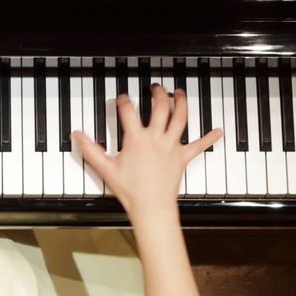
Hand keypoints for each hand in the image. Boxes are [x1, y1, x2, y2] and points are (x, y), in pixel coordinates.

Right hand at [72, 84, 221, 217]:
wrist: (152, 207)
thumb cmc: (131, 190)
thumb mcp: (105, 169)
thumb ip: (90, 150)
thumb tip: (77, 135)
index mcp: (137, 139)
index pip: (129, 111)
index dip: (124, 101)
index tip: (122, 98)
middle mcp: (156, 138)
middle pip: (159, 108)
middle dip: (157, 94)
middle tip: (155, 87)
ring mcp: (171, 146)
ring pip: (180, 118)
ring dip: (181, 103)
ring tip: (179, 92)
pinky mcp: (182, 158)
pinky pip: (199, 145)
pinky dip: (210, 137)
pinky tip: (219, 131)